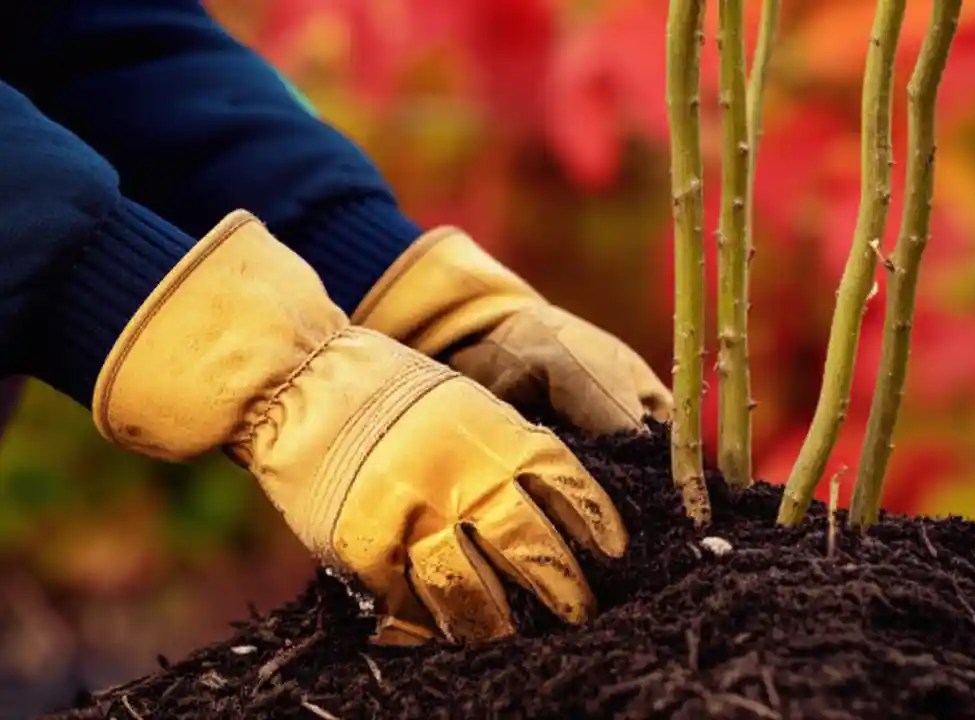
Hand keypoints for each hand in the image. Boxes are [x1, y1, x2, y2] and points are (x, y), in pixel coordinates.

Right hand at [93, 212, 625, 643]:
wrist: (302, 384)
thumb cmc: (395, 395)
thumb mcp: (470, 406)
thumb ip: (513, 454)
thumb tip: (562, 514)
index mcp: (499, 439)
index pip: (572, 494)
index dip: (598, 531)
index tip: (616, 558)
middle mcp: (464, 480)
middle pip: (534, 552)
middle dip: (566, 593)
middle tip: (582, 614)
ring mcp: (413, 518)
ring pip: (475, 594)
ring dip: (504, 624)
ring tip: (522, 637)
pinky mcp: (365, 551)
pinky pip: (409, 606)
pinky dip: (431, 627)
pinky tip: (448, 634)